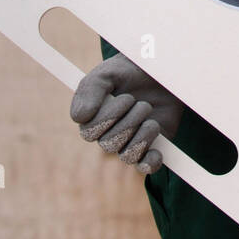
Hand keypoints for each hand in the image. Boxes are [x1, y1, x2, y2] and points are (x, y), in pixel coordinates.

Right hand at [70, 52, 184, 174]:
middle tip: (141, 102)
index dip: (107, 118)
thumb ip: (91, 89)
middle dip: (129, 121)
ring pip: (127, 155)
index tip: (125, 97)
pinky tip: (156, 150)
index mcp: (92, 120)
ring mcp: (129, 143)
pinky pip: (146, 167)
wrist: (158, 71)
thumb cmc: (127, 72)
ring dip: (142, 134)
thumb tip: (80, 116)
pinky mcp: (149, 148)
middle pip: (109, 144)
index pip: (89, 133)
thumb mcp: (107, 73)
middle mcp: (108, 135)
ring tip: (149, 112)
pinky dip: (151, 161)